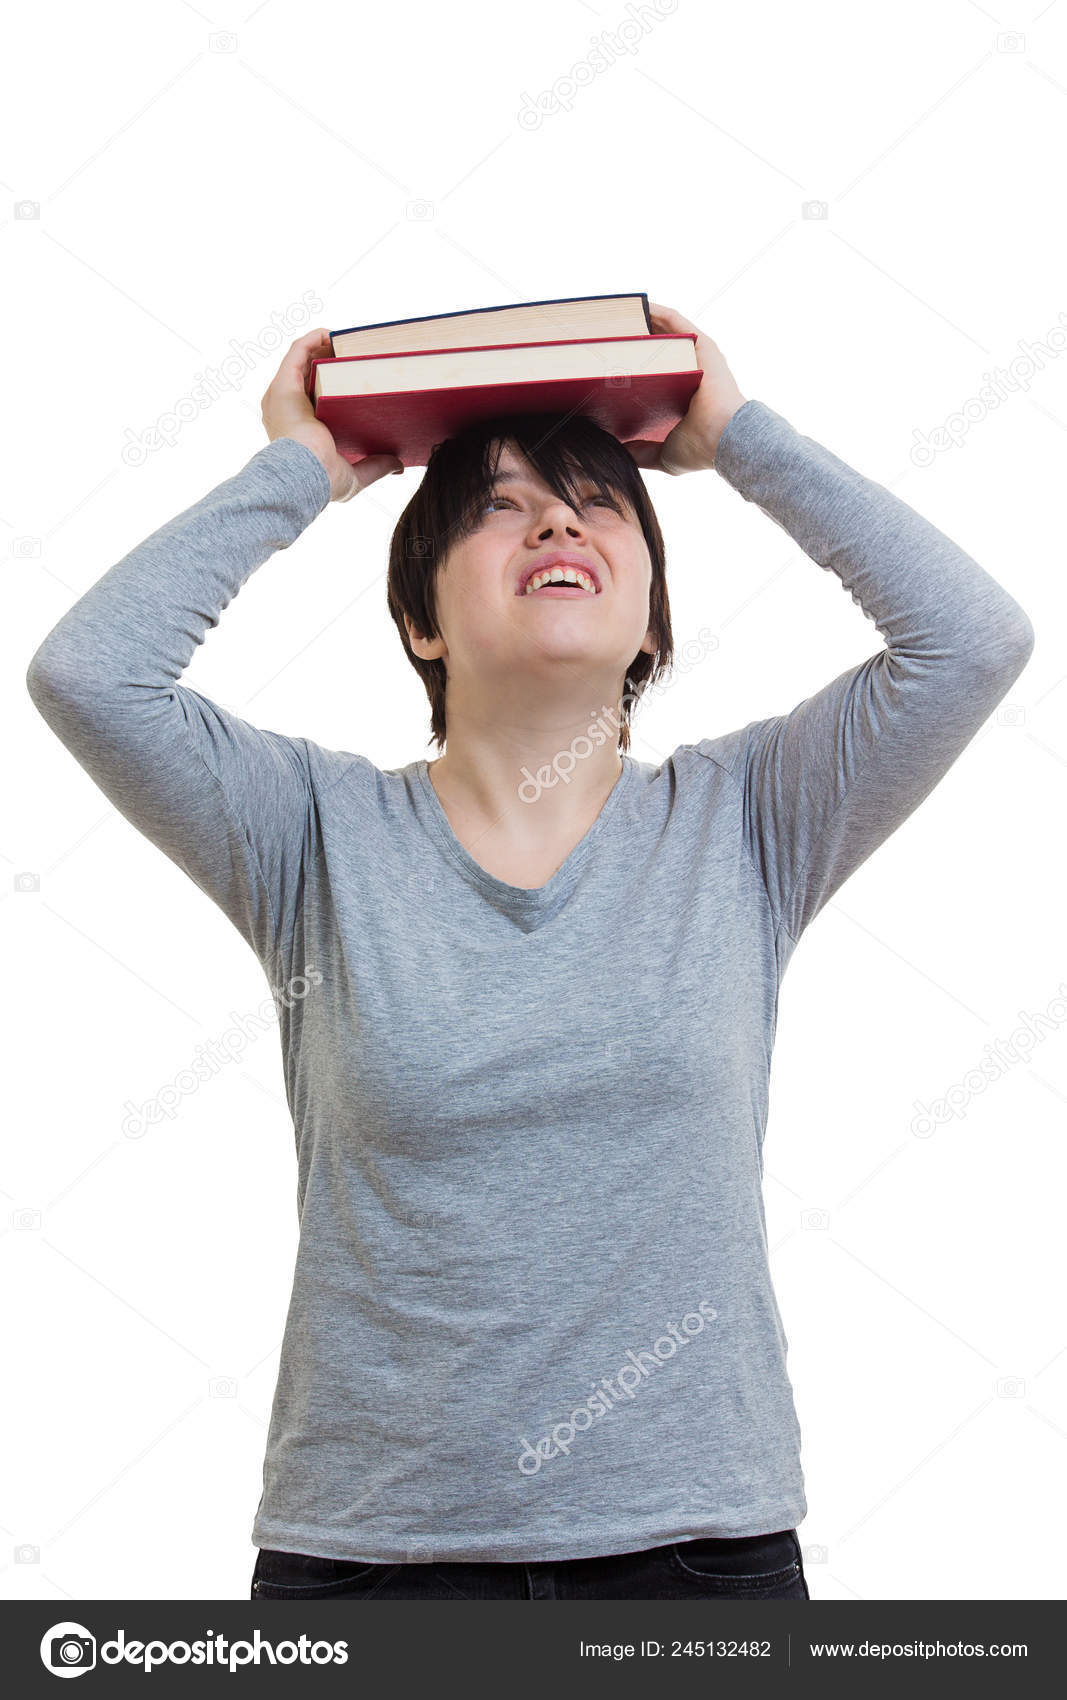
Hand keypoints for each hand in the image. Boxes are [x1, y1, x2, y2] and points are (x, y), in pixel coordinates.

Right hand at [261, 328, 403, 501]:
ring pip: (302, 360)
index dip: (335, 385)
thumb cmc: (321, 480)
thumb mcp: (355, 476)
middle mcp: (287, 409)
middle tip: (354, 355)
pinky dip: (312, 339)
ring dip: (321, 346)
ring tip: (345, 340)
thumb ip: (375, 467)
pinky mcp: (283, 382)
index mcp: (300, 429)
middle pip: (309, 375)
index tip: (358, 379)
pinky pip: (296, 351)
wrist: (304, 475)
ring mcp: (282, 394)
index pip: (316, 398)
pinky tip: (331, 333)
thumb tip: (397, 465)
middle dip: (329, 361)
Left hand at [622, 303, 746, 474]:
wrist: (724, 439)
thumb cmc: (699, 449)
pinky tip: (637, 306)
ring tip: (617, 316)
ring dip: (642, 322)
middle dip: (633, 341)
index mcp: (682, 395)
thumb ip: (641, 451)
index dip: (631, 368)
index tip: (605, 364)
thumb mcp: (663, 454)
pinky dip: (657, 312)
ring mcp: (697, 357)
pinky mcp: (701, 344)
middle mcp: (690, 372)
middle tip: (605, 335)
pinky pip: (676, 321)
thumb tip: (617, 450)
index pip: (653, 375)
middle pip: (656, 350)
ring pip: (665, 333)